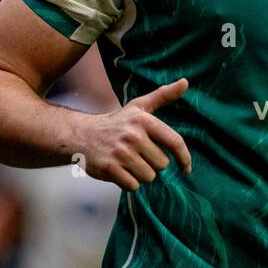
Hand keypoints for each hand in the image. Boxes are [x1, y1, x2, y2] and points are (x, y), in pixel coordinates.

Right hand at [73, 78, 191, 190]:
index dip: (184, 158)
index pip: (175, 142)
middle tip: (138, 155)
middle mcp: (133, 135)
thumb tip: (186, 82)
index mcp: (144, 120)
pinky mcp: (109, 168)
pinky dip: (129, 183)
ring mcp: (120, 152)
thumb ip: (163, 96)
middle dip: (153, 164)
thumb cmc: (116, 122)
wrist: (80, 135)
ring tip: (128, 163)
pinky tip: (119, 171)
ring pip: (148, 176)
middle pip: (162, 164)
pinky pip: (133, 186)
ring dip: (141, 175)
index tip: (186, 169)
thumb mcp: (139, 107)